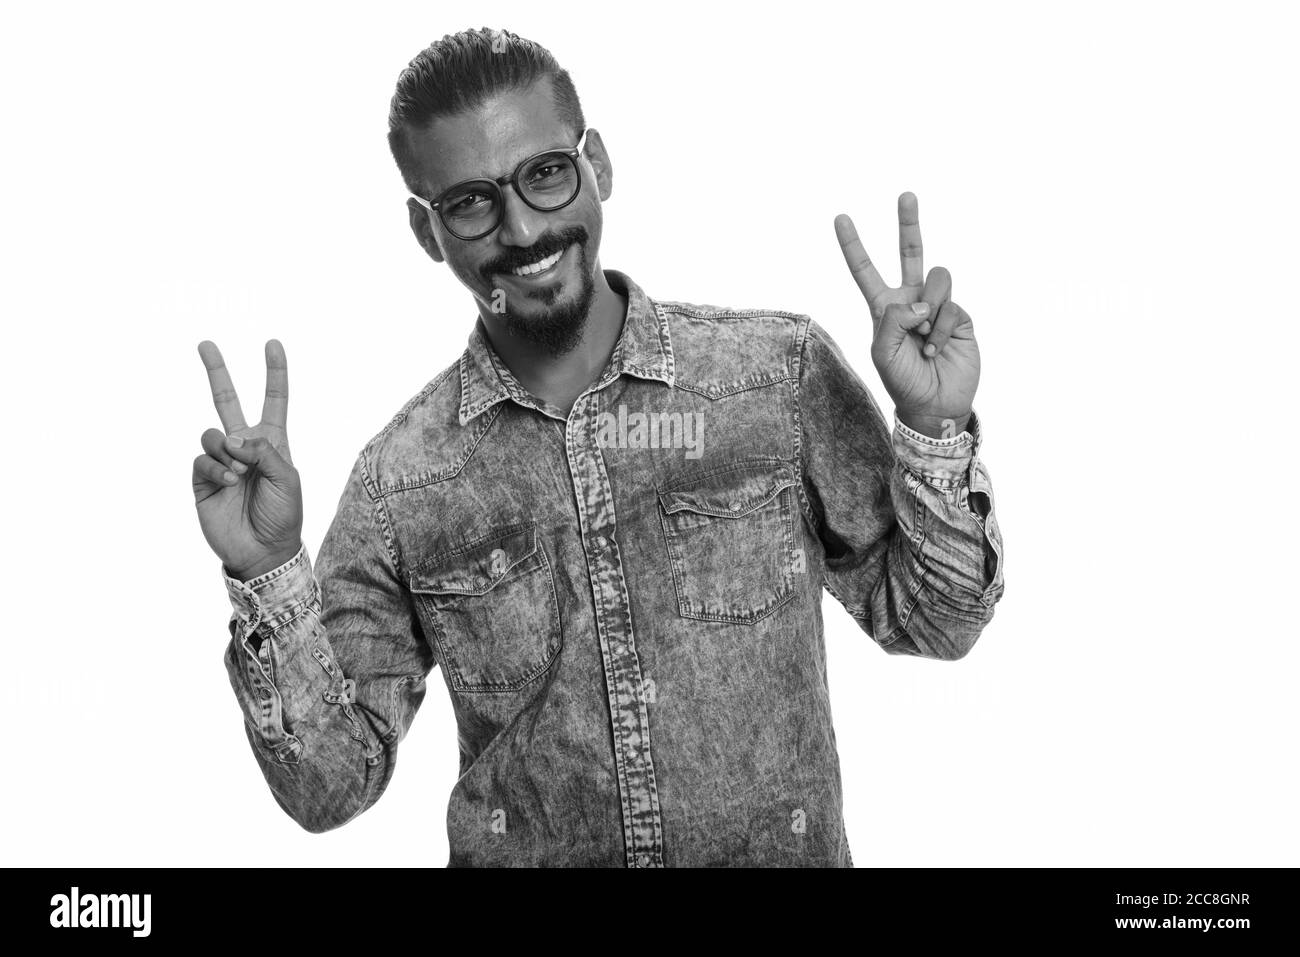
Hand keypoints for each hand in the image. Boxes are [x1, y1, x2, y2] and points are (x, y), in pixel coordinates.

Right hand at [192, 339, 302, 580]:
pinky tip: (229, 482)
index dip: (275, 373)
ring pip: (212, 433)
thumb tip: (233, 438)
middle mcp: (245, 447)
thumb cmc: (283, 515)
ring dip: (226, 450)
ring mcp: (221, 461)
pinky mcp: (202, 479)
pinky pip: (202, 459)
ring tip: (240, 473)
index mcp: (273, 443)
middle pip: (228, 401)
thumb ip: (265, 451)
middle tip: (205, 343)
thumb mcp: (287, 479)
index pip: (275, 400)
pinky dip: (216, 468)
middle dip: (217, 371)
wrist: (263, 551)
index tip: (272, 344)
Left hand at [835, 192, 979, 436]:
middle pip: (909, 252)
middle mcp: (911, 300)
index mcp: (883, 307)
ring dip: (929, 309)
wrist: (935, 403)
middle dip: (908, 223)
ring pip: (936, 278)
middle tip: (905, 195)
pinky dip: (941, 329)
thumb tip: (919, 300)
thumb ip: (892, 319)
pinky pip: (950, 305)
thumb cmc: (903, 381)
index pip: (865, 271)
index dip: (853, 246)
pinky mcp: (959, 315)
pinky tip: (937, 348)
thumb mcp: (882, 352)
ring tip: (924, 340)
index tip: (840, 218)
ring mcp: (936, 306)